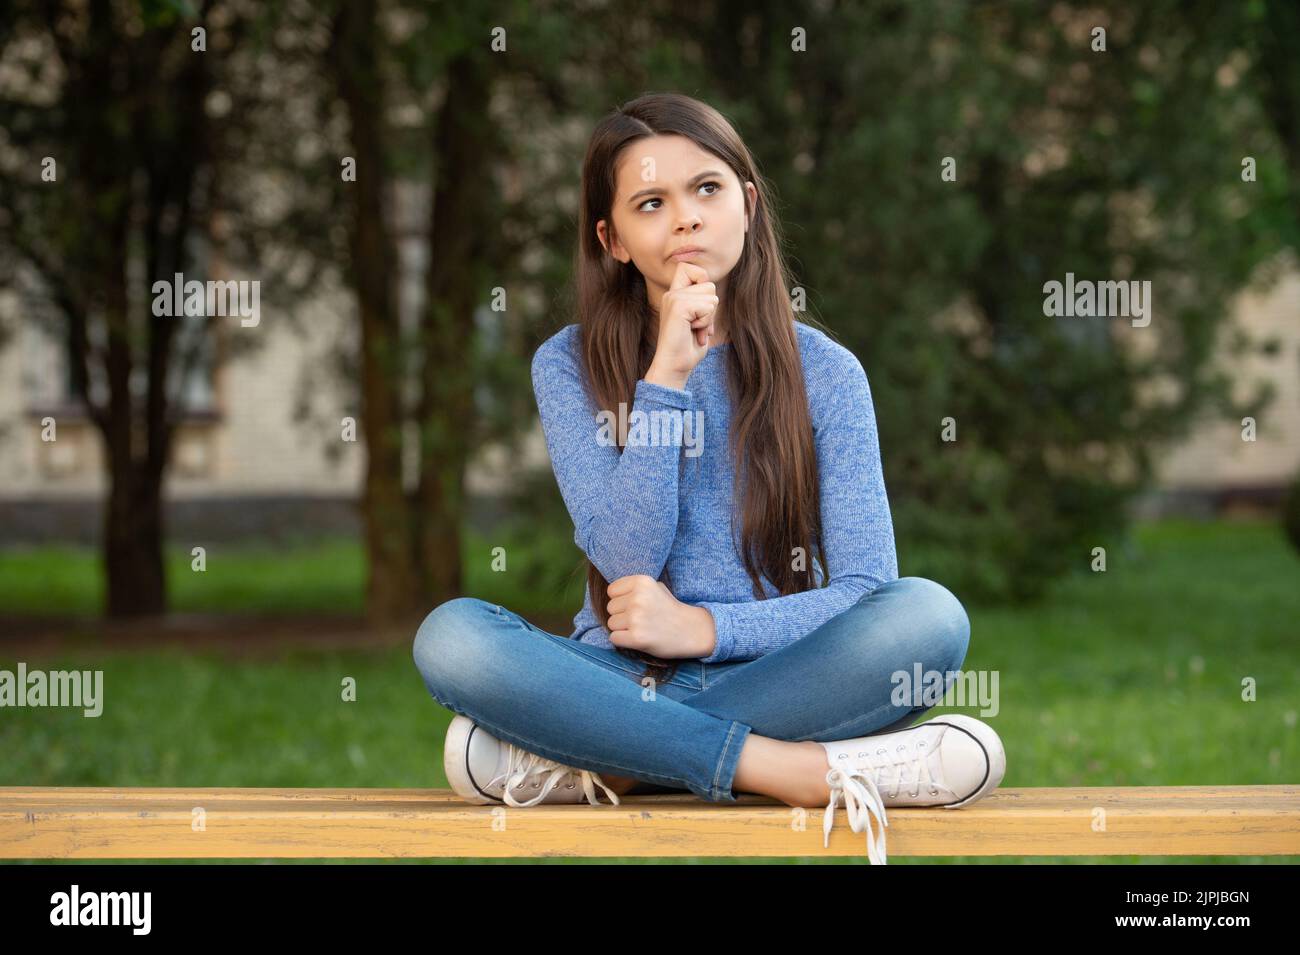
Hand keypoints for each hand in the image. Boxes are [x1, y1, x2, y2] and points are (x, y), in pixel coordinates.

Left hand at [606, 574, 717, 659]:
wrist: (691, 631)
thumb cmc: (669, 609)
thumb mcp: (656, 587)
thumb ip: (634, 588)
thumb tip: (610, 594)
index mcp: (642, 582)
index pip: (612, 591)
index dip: (621, 600)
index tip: (636, 605)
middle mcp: (638, 598)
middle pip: (610, 608)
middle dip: (622, 615)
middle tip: (641, 619)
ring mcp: (637, 618)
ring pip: (611, 624)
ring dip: (622, 628)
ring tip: (641, 628)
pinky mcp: (637, 638)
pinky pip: (614, 638)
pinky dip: (623, 641)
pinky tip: (638, 638)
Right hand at [647, 261, 718, 385]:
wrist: (674, 366)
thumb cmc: (688, 348)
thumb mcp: (698, 320)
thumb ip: (702, 303)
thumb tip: (714, 296)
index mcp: (674, 295)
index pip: (689, 267)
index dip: (701, 278)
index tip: (700, 304)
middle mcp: (672, 293)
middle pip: (709, 283)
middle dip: (711, 308)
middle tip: (698, 326)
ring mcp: (674, 298)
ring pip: (711, 295)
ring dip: (709, 317)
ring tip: (695, 330)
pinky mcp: (678, 306)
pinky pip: (708, 306)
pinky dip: (706, 322)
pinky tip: (693, 332)